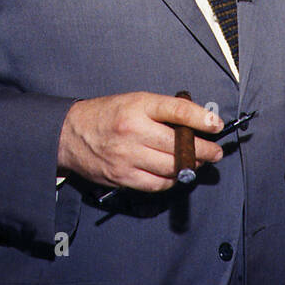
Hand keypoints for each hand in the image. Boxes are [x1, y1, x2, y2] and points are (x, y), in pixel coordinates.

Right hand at [58, 92, 223, 191]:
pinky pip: (157, 184)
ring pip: (171, 167)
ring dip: (191, 167)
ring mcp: (127, 156)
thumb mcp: (135, 101)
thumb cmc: (106, 115)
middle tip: (215, 152)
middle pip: (179, 145)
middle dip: (204, 150)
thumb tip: (196, 122)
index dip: (202, 119)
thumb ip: (163, 111)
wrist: (68, 135)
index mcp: (138, 106)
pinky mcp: (122, 177)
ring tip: (200, 163)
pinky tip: (177, 174)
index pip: (178, 110)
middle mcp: (133, 131)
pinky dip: (171, 180)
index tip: (216, 125)